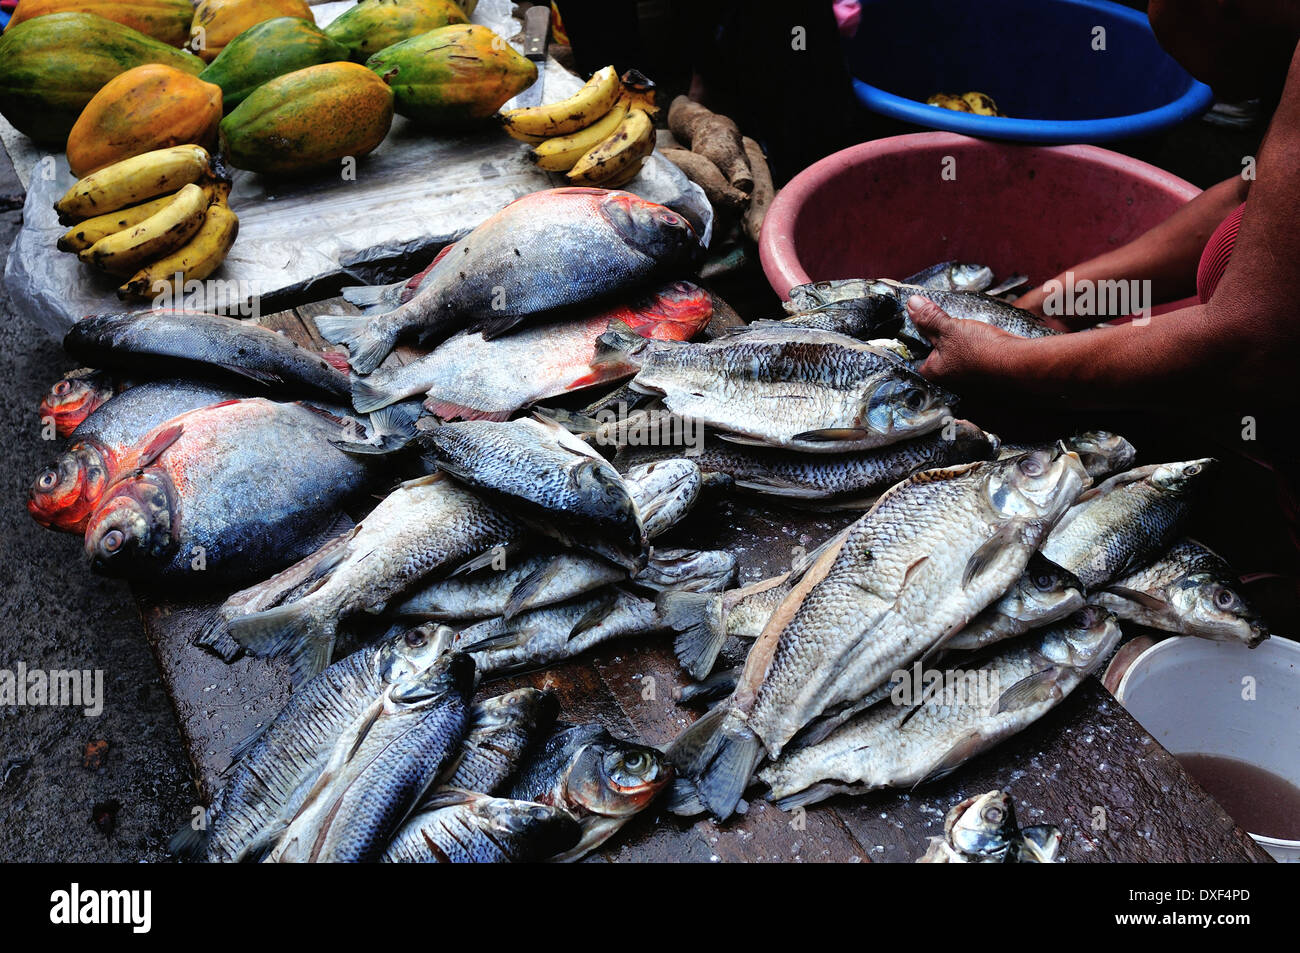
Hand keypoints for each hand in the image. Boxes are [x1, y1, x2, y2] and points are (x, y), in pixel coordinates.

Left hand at [907, 295, 1021, 387]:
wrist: (1018, 362)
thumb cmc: (980, 350)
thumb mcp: (950, 329)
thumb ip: (929, 318)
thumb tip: (912, 304)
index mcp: (933, 372)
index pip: (915, 354)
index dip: (916, 336)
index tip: (918, 319)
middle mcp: (947, 378)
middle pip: (935, 351)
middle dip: (937, 334)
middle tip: (939, 315)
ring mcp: (965, 376)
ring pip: (954, 350)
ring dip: (956, 335)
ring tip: (959, 320)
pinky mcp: (981, 370)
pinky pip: (970, 351)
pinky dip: (971, 340)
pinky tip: (975, 329)